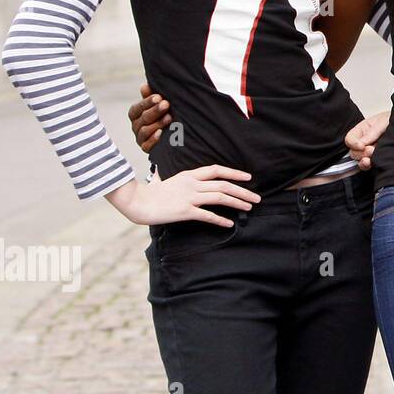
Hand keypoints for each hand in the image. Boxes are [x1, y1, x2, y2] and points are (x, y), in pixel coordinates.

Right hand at [106, 165, 259, 228]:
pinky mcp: (185, 211)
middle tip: (257, 198)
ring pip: (220, 197)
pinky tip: (230, 224)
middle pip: (224, 185)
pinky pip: (207, 215)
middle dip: (243, 191)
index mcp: (189, 175)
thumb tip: (169, 177)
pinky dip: (220, 219)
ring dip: (237, 202)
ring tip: (249, 207)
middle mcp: (192, 184)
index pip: (217, 169)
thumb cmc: (149, 193)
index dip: (234, 172)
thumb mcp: (165, 180)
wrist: (136, 201)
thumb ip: (173, 179)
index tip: (248, 177)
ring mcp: (189, 197)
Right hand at [127, 82, 171, 151]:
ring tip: (169, 117)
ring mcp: (140, 138)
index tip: (159, 97)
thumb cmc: (166, 114)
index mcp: (136, 115)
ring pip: (144, 131)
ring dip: (157, 123)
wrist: (176, 134)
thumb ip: (152, 96)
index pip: (137, 108)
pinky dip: (153, 139)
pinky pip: (146, 145)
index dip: (147, 102)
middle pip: (142, 118)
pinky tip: (161, 133)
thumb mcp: (160, 104)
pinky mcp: (146, 149)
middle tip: (166, 104)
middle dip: (155, 110)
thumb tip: (144, 86)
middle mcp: (136, 126)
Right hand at [346, 111, 389, 170]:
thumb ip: (372, 132)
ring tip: (375, 153)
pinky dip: (367, 165)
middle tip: (372, 149)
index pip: (349, 139)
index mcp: (363, 129)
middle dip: (362, 152)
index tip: (361, 146)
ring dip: (365, 159)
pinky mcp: (376, 159)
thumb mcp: (383, 122)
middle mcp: (365, 141)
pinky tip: (372, 163)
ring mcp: (370, 151)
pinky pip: (367, 165)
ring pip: (359, 160)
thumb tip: (361, 144)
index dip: (353, 144)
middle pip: (353, 152)